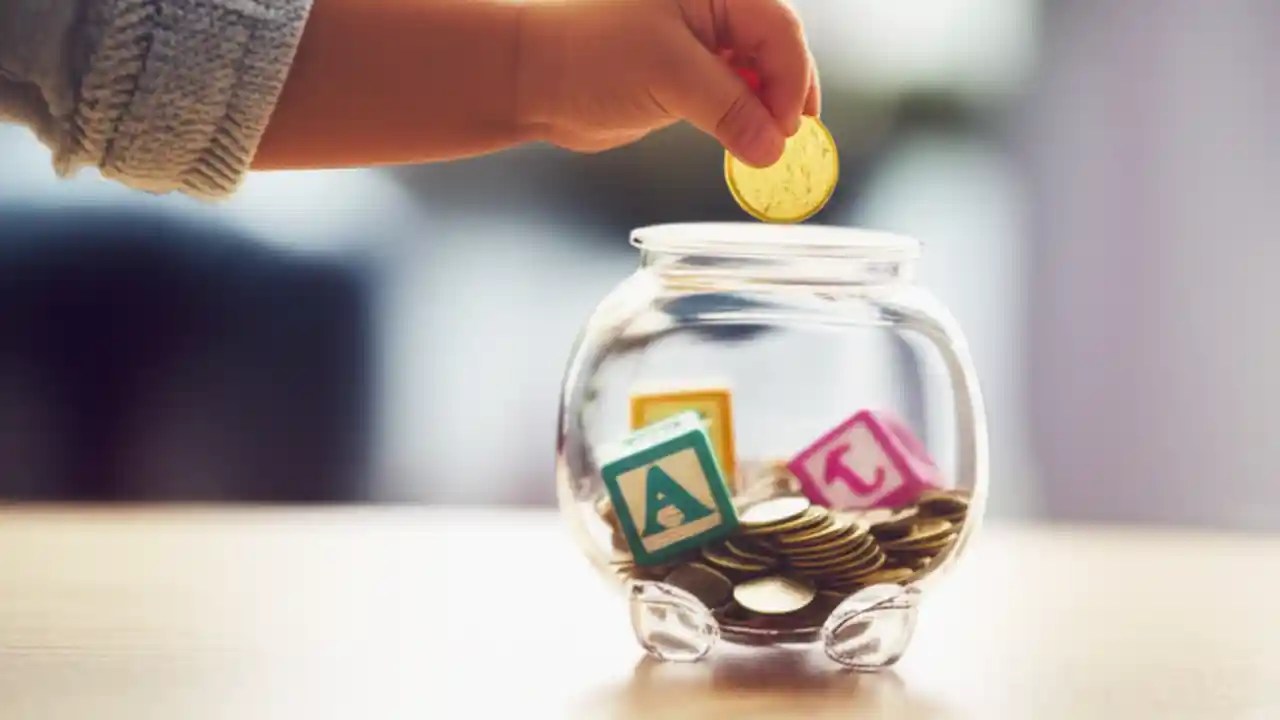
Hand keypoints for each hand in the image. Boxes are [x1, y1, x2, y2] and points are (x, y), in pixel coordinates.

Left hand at [516, 0, 820, 167]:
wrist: (533, 79)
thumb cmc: (587, 53)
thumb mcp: (668, 75)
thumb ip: (728, 108)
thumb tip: (773, 147)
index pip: (778, 28)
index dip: (790, 78)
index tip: (787, 127)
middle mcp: (711, 8)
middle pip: (775, 50)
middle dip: (783, 97)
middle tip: (785, 143)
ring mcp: (700, 42)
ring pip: (757, 77)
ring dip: (764, 113)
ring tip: (764, 148)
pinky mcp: (688, 76)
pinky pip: (732, 97)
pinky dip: (742, 121)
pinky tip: (745, 143)